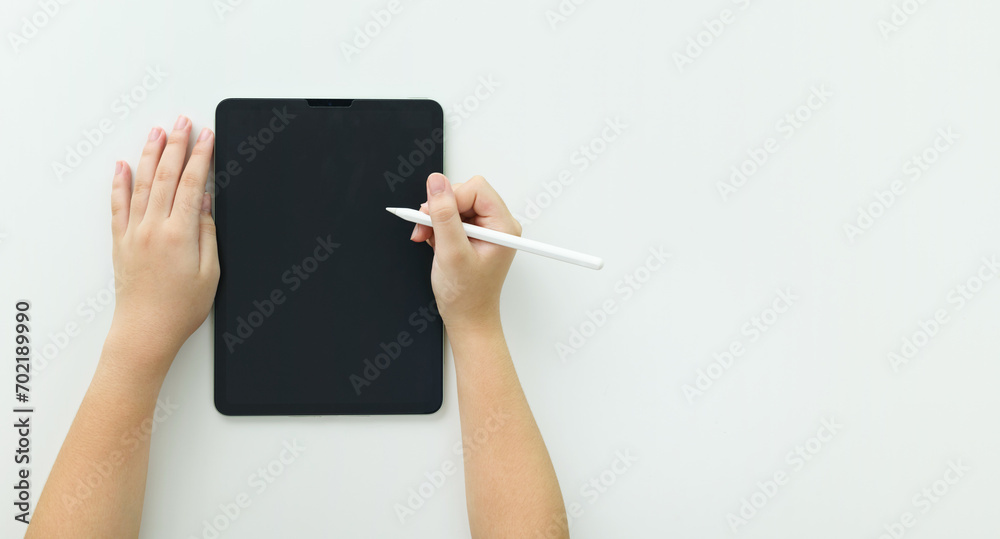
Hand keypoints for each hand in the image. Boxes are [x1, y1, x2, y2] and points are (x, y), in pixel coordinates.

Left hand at [108, 115, 218, 371]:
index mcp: (180, 234)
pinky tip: (123, 165)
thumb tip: (204, 201)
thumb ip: (207, 232)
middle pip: (166, 175)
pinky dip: (120, 183)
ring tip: (158, 132)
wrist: (145, 330)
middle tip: (184, 122)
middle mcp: (153, 227)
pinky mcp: (122, 241)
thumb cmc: (180, 308)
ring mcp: (134, 232)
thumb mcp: (210, 271)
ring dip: (151, 154)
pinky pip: (119, 205)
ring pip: (142, 183)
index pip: (192, 183)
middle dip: (177, 144)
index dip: (202, 156)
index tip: (208, 137)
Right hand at [410, 173, 520, 332]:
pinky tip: (435, 243)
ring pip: (455, 205)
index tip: (433, 215)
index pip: (476, 188)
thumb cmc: (467, 295)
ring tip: (429, 239)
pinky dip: (438, 228)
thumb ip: (444, 215)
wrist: (467, 318)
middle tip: (425, 229)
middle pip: (464, 194)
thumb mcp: (451, 252)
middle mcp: (497, 225)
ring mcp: (486, 230)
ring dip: (436, 220)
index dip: (451, 198)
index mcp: (503, 226)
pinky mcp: (473, 235)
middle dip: (440, 210)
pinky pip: (452, 218)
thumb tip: (436, 182)